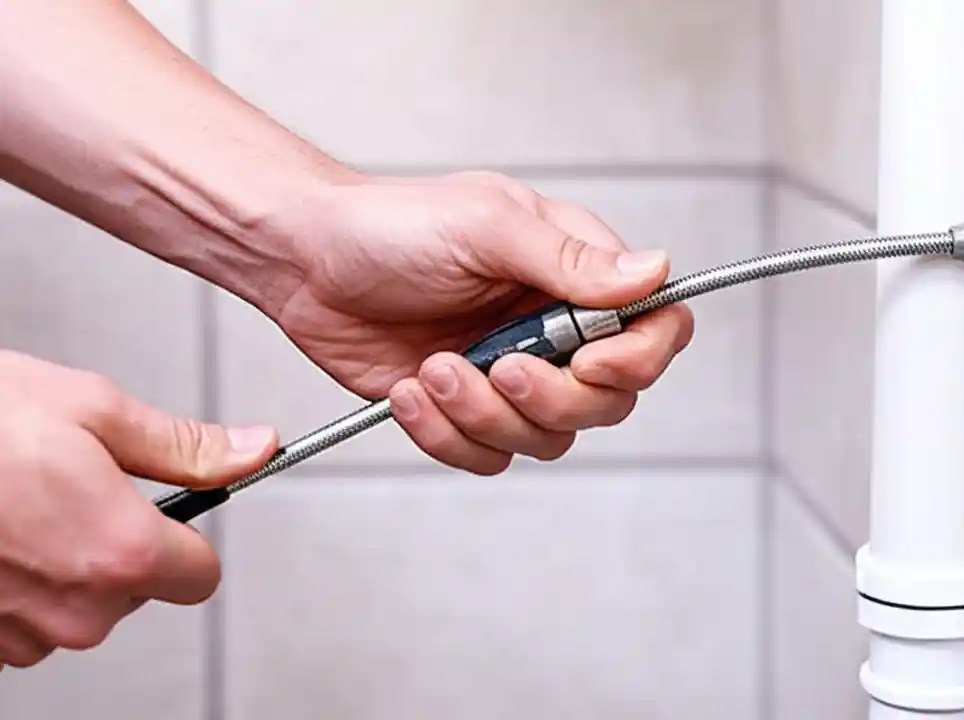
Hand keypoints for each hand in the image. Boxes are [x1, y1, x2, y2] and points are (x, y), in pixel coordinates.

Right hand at [0, 351, 276, 670]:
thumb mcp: (94, 412)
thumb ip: (185, 446)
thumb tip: (256, 450)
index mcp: (123, 554)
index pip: (200, 576)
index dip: (185, 538)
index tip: (158, 508)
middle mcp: (78, 612)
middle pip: (137, 589)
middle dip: (118, 543)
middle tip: (67, 487)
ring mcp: (22, 637)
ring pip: (79, 606)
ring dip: (63, 564)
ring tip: (18, 504)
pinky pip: (26, 620)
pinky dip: (17, 583)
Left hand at [265, 171, 694, 474]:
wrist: (305, 261)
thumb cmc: (391, 224)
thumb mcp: (487, 224)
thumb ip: (571, 260)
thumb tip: (654, 272)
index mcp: (575, 274)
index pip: (656, 326)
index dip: (638, 358)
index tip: (587, 357)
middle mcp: (554, 328)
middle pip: (610, 401)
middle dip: (551, 398)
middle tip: (500, 367)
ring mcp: (513, 374)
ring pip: (548, 438)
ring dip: (486, 415)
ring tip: (435, 370)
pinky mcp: (466, 411)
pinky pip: (488, 456)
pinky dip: (446, 436)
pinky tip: (411, 390)